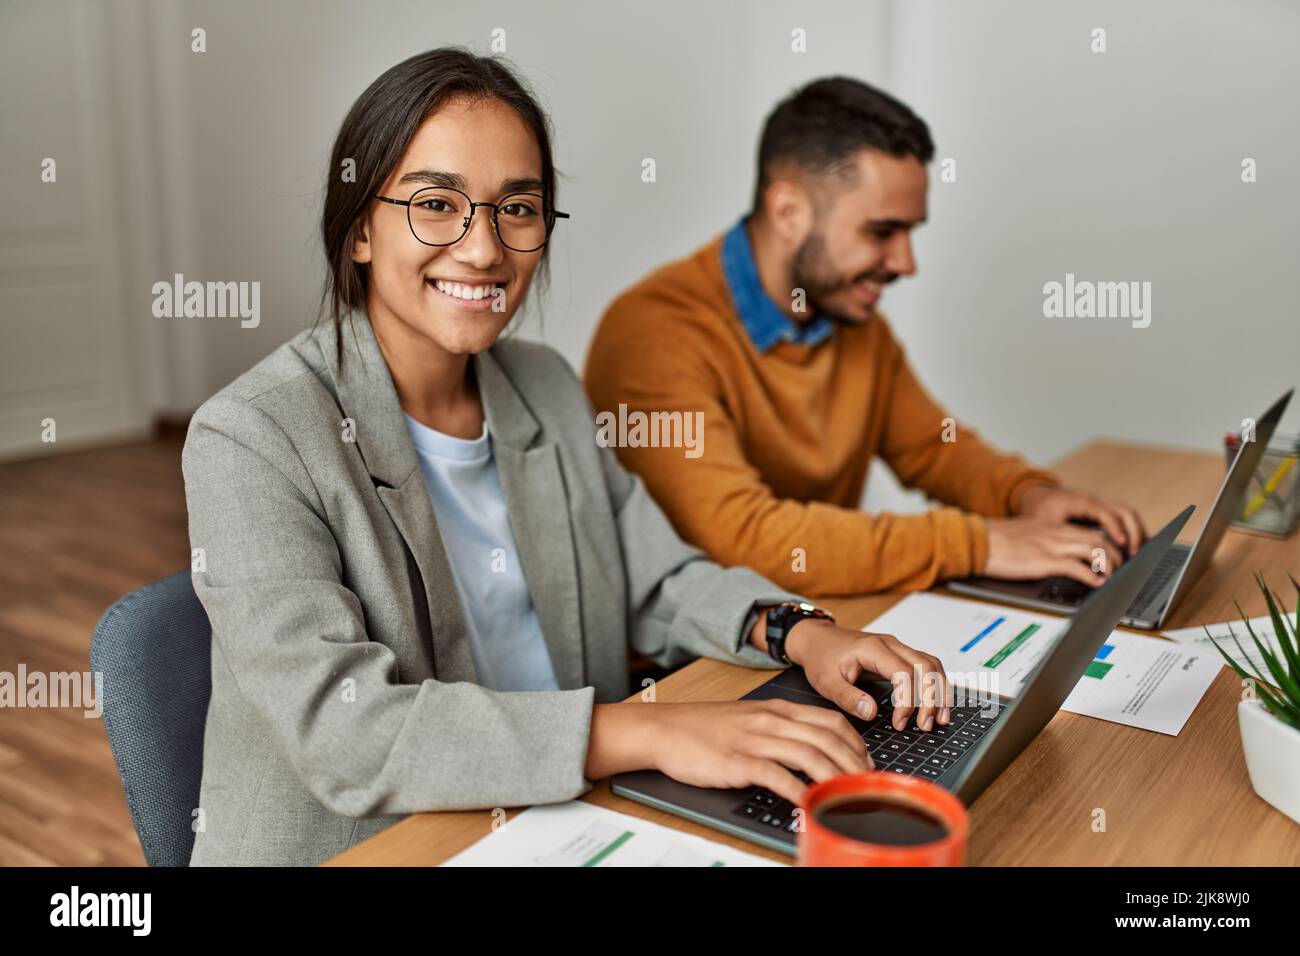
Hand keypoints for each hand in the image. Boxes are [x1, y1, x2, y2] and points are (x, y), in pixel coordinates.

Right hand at [645, 699, 873, 804]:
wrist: (664, 729)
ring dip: (836, 777)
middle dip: (855, 763)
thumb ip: (779, 730)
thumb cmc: (704, 728)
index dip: (856, 743)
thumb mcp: (749, 719)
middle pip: (828, 738)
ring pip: (810, 754)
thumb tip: (811, 751)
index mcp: (777, 709)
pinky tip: (810, 804)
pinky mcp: (739, 761)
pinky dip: (799, 791)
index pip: (830, 721)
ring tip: (849, 796)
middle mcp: (771, 720)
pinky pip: (778, 775)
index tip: (866, 763)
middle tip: (866, 786)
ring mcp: (755, 740)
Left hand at [785, 621, 953, 733]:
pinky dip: (936, 684)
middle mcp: (890, 644)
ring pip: (931, 664)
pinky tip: (937, 704)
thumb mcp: (826, 681)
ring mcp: (897, 647)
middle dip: (932, 698)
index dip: (907, 702)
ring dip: (941, 691)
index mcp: (873, 649)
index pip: (904, 674)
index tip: (899, 724)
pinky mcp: (899, 654)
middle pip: (926, 667)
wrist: (817, 639)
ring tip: (941, 719)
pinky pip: (926, 665)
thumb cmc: (821, 657)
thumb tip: (872, 712)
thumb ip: (848, 697)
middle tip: (926, 725)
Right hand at [984, 515, 1123, 586]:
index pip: (1090, 532)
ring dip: (1109, 565)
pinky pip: (1076, 567)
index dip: (1107, 545)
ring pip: (1095, 550)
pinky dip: (1092, 576)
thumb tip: (1051, 556)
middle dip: (1115, 555)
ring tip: (1113, 578)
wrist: (976, 540)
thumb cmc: (994, 541)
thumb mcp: (1024, 536)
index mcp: (1052, 527)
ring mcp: (1052, 545)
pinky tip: (1097, 584)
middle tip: (1120, 570)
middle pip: (1099, 539)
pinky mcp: (1044, 560)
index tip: (1114, 557)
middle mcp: (1056, 533)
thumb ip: (1042, 541)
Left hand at [1016, 484, 1146, 557]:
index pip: (1106, 513)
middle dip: (1133, 531)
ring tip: (1137, 553)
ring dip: (1135, 531)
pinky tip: (1133, 546)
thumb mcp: (1043, 522)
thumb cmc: (1038, 508)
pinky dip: (1130, 530)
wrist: (1035, 495)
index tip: (1121, 543)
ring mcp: (1100, 504)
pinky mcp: (1101, 511)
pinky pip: (1122, 518)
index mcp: (1081, 502)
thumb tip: (1069, 552)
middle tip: (1134, 553)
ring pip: (1126, 514)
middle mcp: (1094, 501)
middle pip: (1124, 511)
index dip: (1115, 528)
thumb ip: (1057, 534)